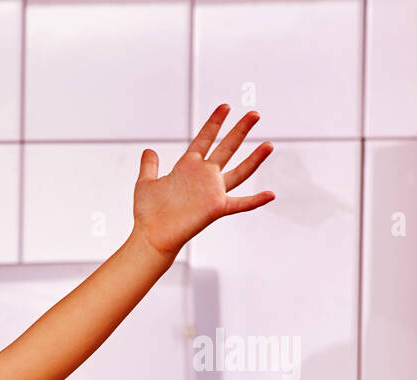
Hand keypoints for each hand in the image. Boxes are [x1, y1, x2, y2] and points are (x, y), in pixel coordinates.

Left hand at [131, 104, 274, 258]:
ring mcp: (211, 191)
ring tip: (269, 144)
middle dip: (240, 131)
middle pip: (226, 149)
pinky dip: (256, 200)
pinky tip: (271, 195)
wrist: (150, 236)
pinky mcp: (216, 208)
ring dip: (255, 159)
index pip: (204, 139)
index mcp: (188, 167)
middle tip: (255, 114)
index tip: (225, 106)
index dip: (214, 123)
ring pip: (239, 172)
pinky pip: (240, 204)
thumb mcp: (145, 183)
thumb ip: (149, 166)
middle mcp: (203, 177)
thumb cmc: (147, 213)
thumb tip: (148, 150)